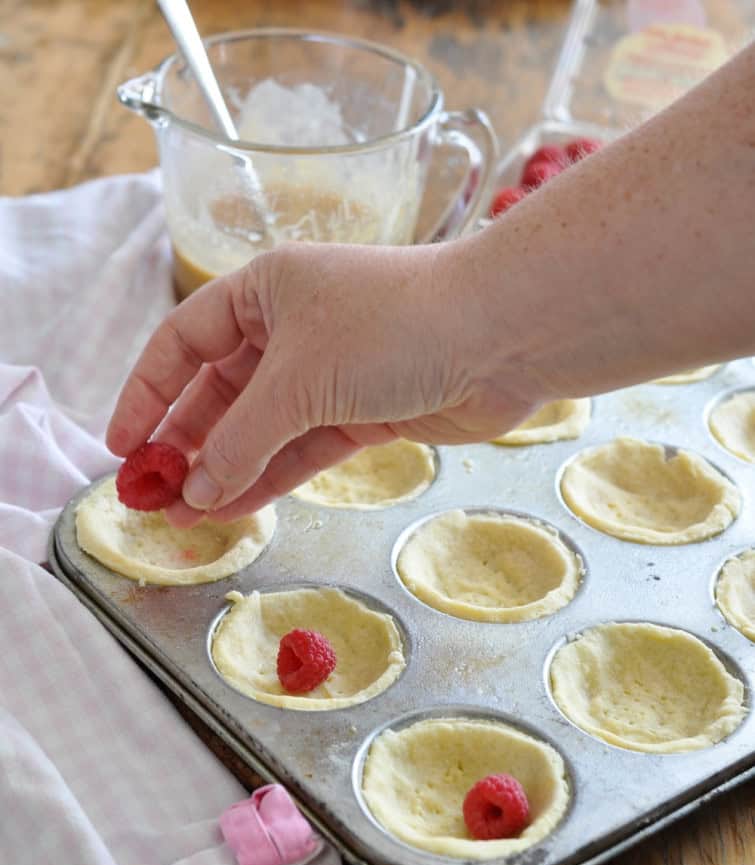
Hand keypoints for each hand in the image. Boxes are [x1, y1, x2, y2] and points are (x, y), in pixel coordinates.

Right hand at [106, 242, 538, 525]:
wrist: (499, 336)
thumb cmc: (391, 328)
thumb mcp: (297, 379)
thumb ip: (239, 438)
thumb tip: (195, 490)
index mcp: (263, 291)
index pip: (182, 342)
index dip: (146, 393)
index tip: (122, 447)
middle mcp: (291, 328)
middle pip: (219, 391)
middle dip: (184, 444)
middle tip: (152, 496)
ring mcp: (329, 373)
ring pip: (261, 428)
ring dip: (224, 470)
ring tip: (184, 517)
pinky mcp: (363, 412)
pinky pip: (301, 449)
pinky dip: (270, 476)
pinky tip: (235, 507)